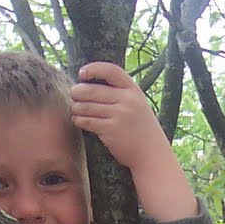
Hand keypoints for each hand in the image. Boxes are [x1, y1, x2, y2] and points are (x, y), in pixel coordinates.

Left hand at [70, 63, 196, 221]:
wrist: (151, 154)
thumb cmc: (141, 130)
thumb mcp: (138, 105)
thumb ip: (121, 94)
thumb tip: (91, 83)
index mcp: (134, 91)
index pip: (111, 71)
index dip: (94, 69)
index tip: (82, 73)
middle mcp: (127, 101)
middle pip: (93, 89)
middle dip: (78, 91)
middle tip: (73, 93)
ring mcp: (119, 116)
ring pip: (86, 106)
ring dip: (76, 107)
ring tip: (74, 109)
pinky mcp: (110, 131)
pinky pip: (87, 121)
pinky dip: (79, 120)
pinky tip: (77, 120)